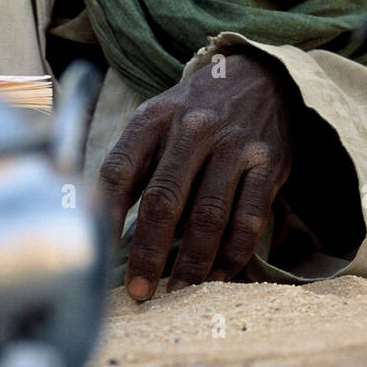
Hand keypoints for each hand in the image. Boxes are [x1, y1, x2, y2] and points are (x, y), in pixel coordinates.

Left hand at [100, 48, 294, 300]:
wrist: (262, 75)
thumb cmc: (197, 108)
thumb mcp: (158, 117)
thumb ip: (134, 163)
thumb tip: (100, 221)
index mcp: (155, 117)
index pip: (120, 170)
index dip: (106, 216)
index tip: (98, 253)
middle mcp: (194, 127)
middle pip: (164, 200)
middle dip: (148, 253)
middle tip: (140, 292)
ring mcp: (234, 144)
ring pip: (208, 215)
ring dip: (191, 262)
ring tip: (178, 290)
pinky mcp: (269, 161)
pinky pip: (248, 218)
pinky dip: (232, 254)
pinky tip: (218, 274)